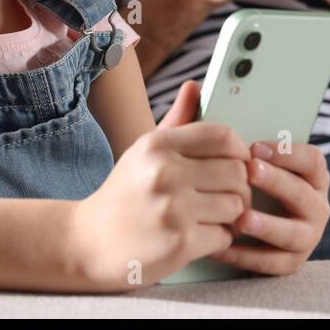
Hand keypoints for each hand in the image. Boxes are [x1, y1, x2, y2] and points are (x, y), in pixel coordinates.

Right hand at [71, 80, 251, 289]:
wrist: (89, 243)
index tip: (238, 162)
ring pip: (235, 205)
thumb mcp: (144, 152)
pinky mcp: (180, 242)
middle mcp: (164, 172)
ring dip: (230, 216)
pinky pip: (224, 236)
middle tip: (229, 195)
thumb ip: (176, 120)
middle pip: (236, 171)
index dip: (240, 150)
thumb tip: (194, 87)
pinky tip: (202, 236)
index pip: (223, 136)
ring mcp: (173, 208)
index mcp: (158, 145)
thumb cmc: (125, 194)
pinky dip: (219, 239)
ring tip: (214, 217)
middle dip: (239, 187)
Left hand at [205, 137, 329, 275]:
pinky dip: (244, 256)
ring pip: (292, 233)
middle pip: (302, 194)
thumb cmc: (253, 183)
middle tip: (249, 171)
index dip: (287, 153)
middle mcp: (317, 207)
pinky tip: (220, 246)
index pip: (313, 161)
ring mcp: (308, 238)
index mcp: (315, 178)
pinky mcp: (291, 263)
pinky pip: (270, 263)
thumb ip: (243, 146)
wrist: (258, 227)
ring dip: (268, 225)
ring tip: (242, 219)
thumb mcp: (257, 163)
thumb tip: (211, 114)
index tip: (255, 147)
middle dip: (276, 182)